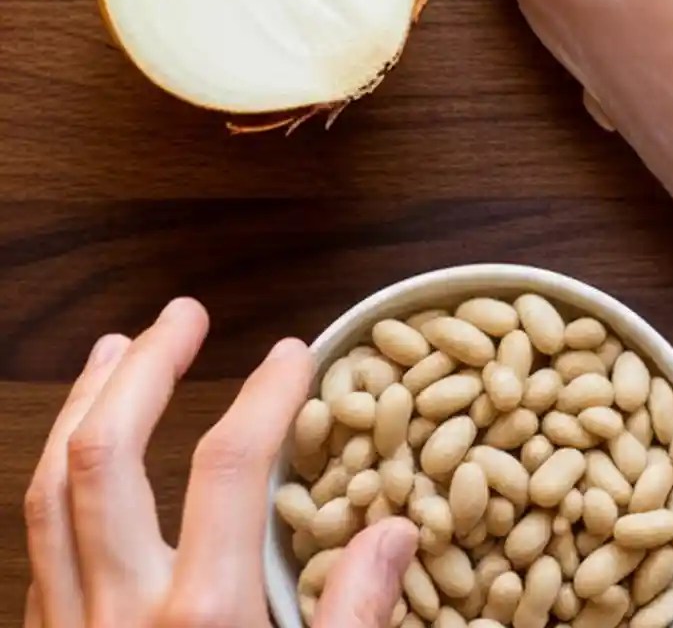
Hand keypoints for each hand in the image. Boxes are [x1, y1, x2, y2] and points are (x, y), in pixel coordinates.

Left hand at [23, 298, 418, 627]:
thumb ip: (353, 614)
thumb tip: (392, 531)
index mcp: (204, 614)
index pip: (229, 466)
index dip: (264, 395)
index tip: (291, 356)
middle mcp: (122, 605)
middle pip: (106, 454)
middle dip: (143, 369)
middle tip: (180, 316)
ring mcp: (72, 623)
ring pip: (51, 488)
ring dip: (83, 406)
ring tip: (113, 353)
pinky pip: (38, 544)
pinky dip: (60, 481)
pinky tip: (82, 461)